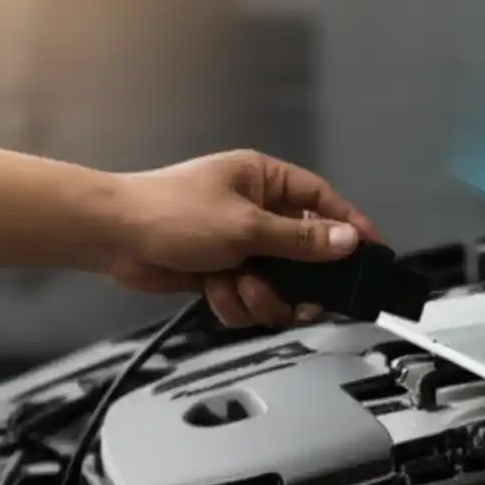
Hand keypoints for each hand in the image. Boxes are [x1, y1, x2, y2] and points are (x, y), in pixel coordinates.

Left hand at [107, 150, 378, 326]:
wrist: (110, 237)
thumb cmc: (171, 214)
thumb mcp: (245, 226)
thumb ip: (300, 238)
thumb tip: (348, 240)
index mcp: (265, 181)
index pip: (323, 200)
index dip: (350, 226)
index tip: (373, 251)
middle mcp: (256, 211)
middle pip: (304, 252)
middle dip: (298, 281)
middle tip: (304, 301)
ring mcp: (238, 245)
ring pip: (277, 283)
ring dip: (261, 295)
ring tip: (239, 288)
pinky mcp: (220, 273)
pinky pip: (248, 298)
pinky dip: (235, 303)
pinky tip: (215, 294)